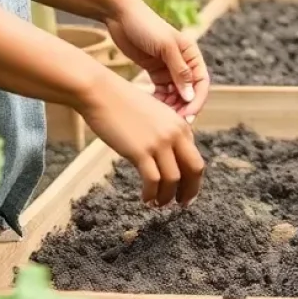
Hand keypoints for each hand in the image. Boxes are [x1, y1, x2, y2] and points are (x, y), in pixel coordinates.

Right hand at [76, 69, 204, 207]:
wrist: (102, 94)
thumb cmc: (123, 105)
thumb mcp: (153, 117)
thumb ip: (164, 134)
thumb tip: (168, 158)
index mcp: (180, 124)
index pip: (195, 156)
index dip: (193, 177)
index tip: (186, 190)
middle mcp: (175, 132)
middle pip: (194, 169)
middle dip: (190, 190)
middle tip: (182, 204)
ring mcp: (159, 142)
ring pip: (174, 179)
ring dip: (167, 196)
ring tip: (157, 203)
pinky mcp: (141, 151)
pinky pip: (153, 181)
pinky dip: (151, 194)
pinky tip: (145, 198)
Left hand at [103, 0, 209, 120]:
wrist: (121, 16)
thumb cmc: (146, 26)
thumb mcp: (165, 47)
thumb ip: (179, 70)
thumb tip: (190, 95)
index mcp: (191, 53)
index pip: (201, 82)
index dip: (197, 101)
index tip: (187, 117)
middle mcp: (183, 62)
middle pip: (189, 91)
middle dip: (183, 108)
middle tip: (171, 124)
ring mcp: (168, 67)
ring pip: (175, 94)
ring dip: (171, 107)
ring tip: (160, 119)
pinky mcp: (154, 71)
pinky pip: (161, 92)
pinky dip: (159, 102)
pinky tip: (151, 110)